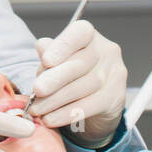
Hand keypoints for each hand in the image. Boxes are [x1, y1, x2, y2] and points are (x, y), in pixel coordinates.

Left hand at [30, 20, 126, 144]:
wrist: (97, 104)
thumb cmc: (74, 76)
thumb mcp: (59, 61)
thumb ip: (50, 53)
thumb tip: (42, 46)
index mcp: (90, 37)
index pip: (79, 33)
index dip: (62, 46)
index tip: (46, 61)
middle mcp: (106, 51)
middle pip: (79, 64)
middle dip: (54, 79)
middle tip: (37, 90)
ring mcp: (114, 74)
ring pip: (82, 87)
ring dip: (55, 101)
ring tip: (37, 109)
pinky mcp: (115, 97)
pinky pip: (88, 106)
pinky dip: (66, 114)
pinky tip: (51, 119)